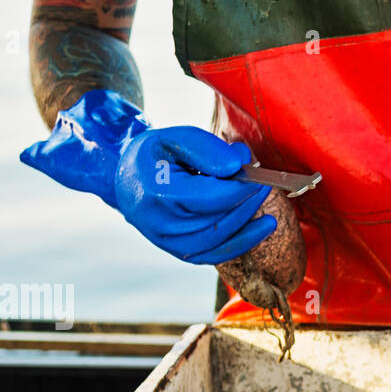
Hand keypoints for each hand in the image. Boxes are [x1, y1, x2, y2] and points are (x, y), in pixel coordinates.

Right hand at [21, 90, 274, 264]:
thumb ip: (205, 147)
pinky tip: (265, 226)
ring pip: (224, 235)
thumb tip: (238, 165)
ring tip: (264, 194)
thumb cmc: (152, 157)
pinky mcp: (182, 254)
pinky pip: (219, 253)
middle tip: (264, 178)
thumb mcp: (172, 138)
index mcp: (159, 194)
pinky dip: (245, 240)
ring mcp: (172, 244)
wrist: (125, 181)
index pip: (214, 196)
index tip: (254, 168)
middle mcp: (164, 226)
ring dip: (250, 216)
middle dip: (248, 197)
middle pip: (222, 216)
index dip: (241, 184)